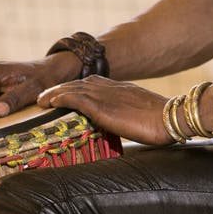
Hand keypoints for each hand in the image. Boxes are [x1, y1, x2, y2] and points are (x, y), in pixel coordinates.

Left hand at [38, 76, 172, 144]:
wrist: (172, 118)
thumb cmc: (164, 123)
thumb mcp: (143, 117)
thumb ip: (130, 119)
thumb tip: (124, 130)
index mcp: (123, 89)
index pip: (95, 83)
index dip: (78, 88)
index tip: (65, 93)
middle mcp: (112, 88)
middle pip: (81, 83)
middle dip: (61, 89)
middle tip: (45, 97)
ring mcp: (107, 95)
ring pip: (74, 89)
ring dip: (55, 93)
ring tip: (40, 100)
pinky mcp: (103, 106)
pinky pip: (76, 98)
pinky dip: (61, 97)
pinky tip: (49, 101)